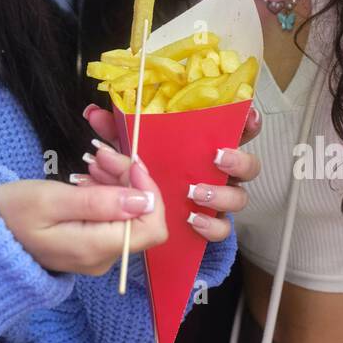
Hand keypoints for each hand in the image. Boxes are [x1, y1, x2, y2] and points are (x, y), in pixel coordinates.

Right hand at [0, 164, 167, 277]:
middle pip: (139, 216)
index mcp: (95, 249)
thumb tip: (144, 201)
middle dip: (128, 178)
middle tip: (100, 152)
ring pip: (126, 211)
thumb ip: (99, 202)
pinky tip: (88, 174)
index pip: (151, 227)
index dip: (148, 191)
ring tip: (92, 158)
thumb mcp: (51, 200)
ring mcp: (95, 252)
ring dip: (116, 180)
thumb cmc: (9, 213)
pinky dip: (105, 189)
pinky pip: (110, 214)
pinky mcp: (87, 243)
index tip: (128, 162)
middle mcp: (103, 257)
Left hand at [77, 103, 262, 242]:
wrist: (144, 213)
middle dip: (238, 160)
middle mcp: (220, 172)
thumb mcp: (131, 148)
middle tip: (217, 157)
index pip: (238, 130)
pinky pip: (222, 229)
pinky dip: (210, 226)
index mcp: (208, 146)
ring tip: (194, 192)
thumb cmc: (146, 170)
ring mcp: (219, 200)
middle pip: (249, 166)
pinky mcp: (211, 225)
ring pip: (239, 198)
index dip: (248, 122)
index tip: (247, 116)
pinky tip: (193, 221)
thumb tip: (93, 113)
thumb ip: (116, 131)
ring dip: (219, 194)